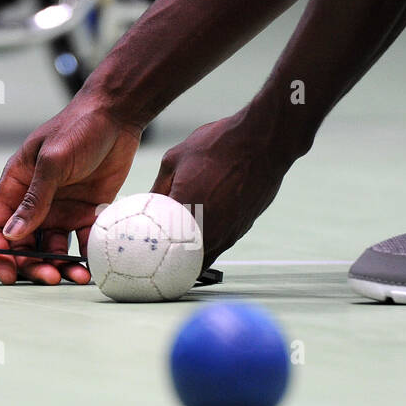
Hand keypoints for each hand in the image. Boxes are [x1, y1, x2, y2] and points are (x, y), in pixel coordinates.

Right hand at [0, 96, 141, 283]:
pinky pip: (83, 241)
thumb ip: (35, 199)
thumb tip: (11, 235)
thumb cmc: (79, 127)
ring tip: (77, 276)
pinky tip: (95, 265)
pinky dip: (86, 256)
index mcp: (17, 185)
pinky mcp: (87, 212)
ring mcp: (61, 209)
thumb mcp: (53, 161)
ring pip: (54, 248)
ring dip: (62, 265)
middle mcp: (36, 201)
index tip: (9, 274)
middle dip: (34, 265)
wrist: (118, 115)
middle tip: (51, 278)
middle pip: (24, 244)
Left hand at [151, 114, 292, 267]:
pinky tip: (204, 232)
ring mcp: (228, 233)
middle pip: (184, 261)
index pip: (161, 244)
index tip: (143, 251)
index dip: (151, 251)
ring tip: (179, 253)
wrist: (262, 143)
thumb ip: (158, 187)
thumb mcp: (175, 159)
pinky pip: (221, 244)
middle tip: (159, 259)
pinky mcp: (242, 229)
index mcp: (185, 214)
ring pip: (205, 256)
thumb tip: (148, 201)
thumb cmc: (217, 146)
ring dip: (192, 256)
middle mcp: (208, 230)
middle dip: (171, 262)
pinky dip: (210, 243)